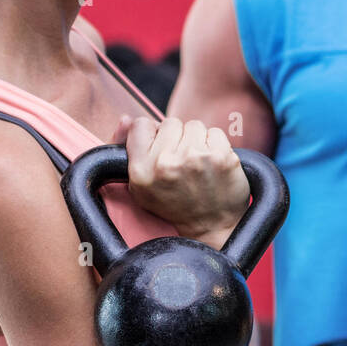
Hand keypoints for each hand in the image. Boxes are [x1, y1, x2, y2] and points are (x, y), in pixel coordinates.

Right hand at [113, 115, 249, 247]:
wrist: (211, 227)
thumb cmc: (175, 204)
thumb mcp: (142, 185)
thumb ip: (130, 149)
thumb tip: (126, 119)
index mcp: (141, 170)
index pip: (141, 124)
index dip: (153, 135)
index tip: (162, 150)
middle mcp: (166, 163)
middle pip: (170, 122)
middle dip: (177, 138)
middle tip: (182, 163)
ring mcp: (195, 157)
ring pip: (193, 125)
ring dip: (197, 140)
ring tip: (198, 164)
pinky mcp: (220, 156)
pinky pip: (215, 132)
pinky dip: (215, 145)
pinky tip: (213, 164)